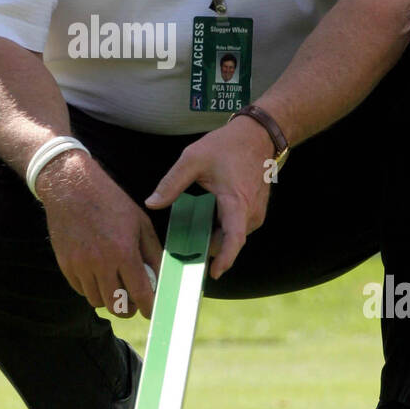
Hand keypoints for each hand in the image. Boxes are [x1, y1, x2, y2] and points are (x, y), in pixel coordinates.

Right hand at [37, 154, 162, 318]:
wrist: (71, 187)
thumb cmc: (111, 202)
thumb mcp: (140, 222)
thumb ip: (153, 252)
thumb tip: (162, 276)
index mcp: (124, 252)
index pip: (140, 293)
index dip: (148, 308)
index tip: (152, 311)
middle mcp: (101, 263)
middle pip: (116, 305)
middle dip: (128, 309)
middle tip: (133, 303)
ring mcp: (80, 266)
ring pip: (97, 301)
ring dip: (109, 300)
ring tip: (115, 289)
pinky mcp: (65, 265)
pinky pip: (80, 290)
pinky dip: (91, 289)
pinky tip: (98, 277)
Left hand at [144, 117, 272, 278]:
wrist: (258, 135)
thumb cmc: (228, 145)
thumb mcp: (193, 159)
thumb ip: (171, 184)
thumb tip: (152, 204)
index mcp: (237, 203)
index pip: (233, 240)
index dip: (224, 260)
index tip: (212, 273)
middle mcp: (251, 213)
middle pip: (227, 241)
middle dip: (207, 247)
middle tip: (183, 248)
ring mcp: (256, 213)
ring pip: (231, 235)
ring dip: (214, 236)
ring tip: (192, 231)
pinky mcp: (255, 210)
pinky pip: (236, 227)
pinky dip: (221, 228)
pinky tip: (206, 217)